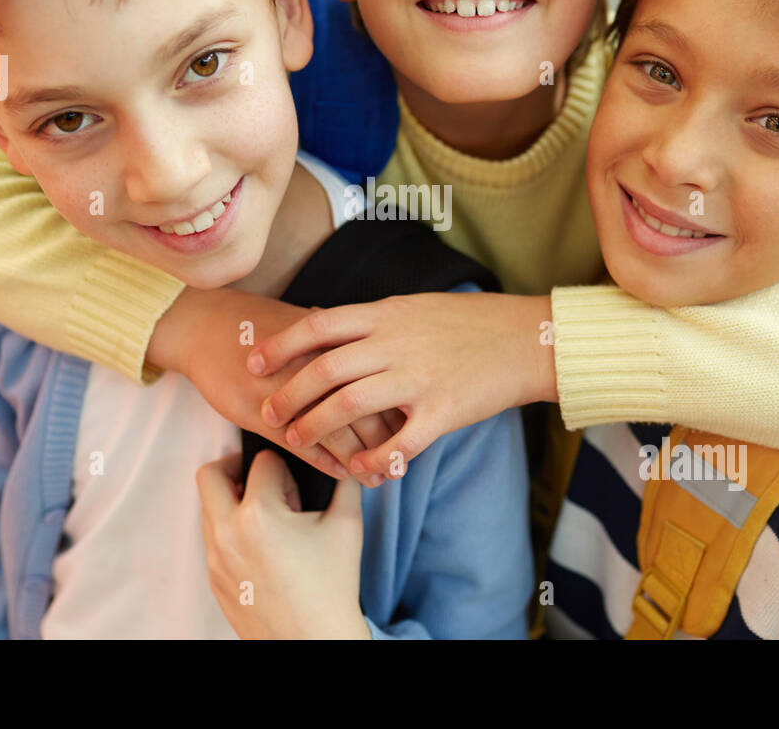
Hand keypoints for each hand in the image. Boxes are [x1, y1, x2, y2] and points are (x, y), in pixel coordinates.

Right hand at [149, 287, 391, 485]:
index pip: (379, 378)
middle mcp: (314, 364)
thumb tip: (375, 351)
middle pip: (366, 408)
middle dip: (387, 442)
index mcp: (331, 340)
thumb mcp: (304, 325)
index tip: (415, 429)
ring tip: (379, 479)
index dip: (399, 407)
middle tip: (402, 465)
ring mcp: (288, 390)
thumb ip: (339, 341)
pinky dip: (326, 460)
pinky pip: (302, 443)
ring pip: (337, 431)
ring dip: (362, 459)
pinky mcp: (261, 412)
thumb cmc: (258, 324)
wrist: (205, 325)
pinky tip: (344, 473)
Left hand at [197, 451, 370, 639]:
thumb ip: (344, 482)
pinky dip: (231, 529)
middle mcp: (228, 534)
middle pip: (211, 474)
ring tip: (270, 518)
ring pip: (208, 507)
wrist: (314, 640)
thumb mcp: (347, 524)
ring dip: (233, 500)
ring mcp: (216, 559)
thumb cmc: (332, 586)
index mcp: (259, 515)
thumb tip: (340, 461)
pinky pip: (212, 537)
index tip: (296, 487)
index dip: (284, 466)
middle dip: (237, 468)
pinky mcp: (214, 578)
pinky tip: (263, 544)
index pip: (262, 462)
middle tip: (263, 480)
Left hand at [248, 292, 555, 475]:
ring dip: (316, 426)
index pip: (319, 325)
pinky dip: (372, 459)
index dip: (281, 345)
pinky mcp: (442, 410)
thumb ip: (373, 320)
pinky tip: (357, 470)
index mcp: (386, 315)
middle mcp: (395, 343)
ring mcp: (417, 377)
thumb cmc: (469, 323)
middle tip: (267, 413)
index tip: (253, 361)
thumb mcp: (414, 307)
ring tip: (296, 441)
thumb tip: (327, 323)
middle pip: (324, 369)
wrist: (525, 339)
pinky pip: (398, 443)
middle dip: (288, 394)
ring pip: (349, 405)